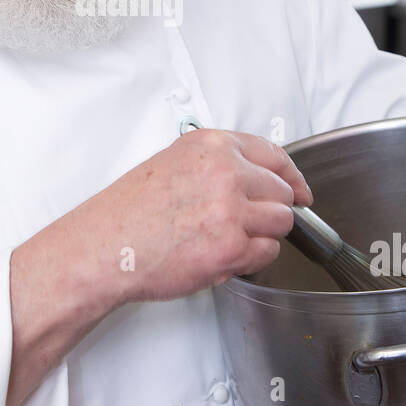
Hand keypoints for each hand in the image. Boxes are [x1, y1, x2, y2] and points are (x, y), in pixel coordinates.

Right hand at [6, 129, 311, 405]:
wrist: (106, 247)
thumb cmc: (129, 212)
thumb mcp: (173, 163)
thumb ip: (216, 163)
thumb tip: (254, 177)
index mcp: (212, 146)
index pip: (275, 155)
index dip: (292, 177)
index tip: (299, 191)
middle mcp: (226, 172)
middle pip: (282, 193)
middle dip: (270, 211)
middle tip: (243, 224)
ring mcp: (231, 210)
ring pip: (280, 224)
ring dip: (260, 236)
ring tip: (225, 240)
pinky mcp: (231, 248)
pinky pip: (266, 254)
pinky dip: (250, 260)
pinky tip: (219, 256)